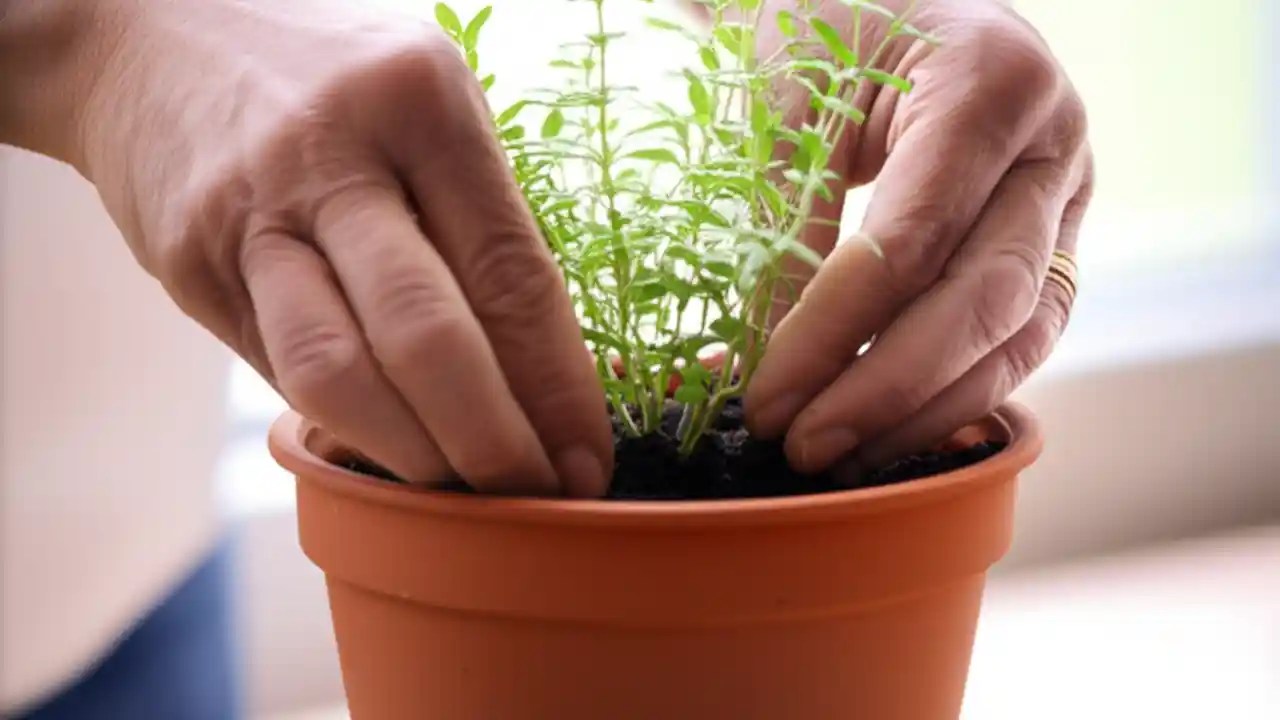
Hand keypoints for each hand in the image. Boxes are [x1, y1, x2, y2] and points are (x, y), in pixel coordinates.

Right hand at [45, 0, 612, 494]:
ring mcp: (249, 217)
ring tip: (459, 489)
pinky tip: (389, 442)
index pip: (509, 276)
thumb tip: (538, 375)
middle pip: (427, 337)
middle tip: (533, 496)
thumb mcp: (426, 103)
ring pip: (337, 375)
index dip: (558, 388)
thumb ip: (479, 218)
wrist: (146, 36)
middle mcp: (331, 158)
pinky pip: (281, 372)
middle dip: (492, 443)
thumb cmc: (331, 77)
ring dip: (412, 456)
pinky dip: (347, 423)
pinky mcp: (191, 267)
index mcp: (420, 103)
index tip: (587, 459)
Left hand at [745, 0, 1092, 472]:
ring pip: (1020, 335)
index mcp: (992, 81)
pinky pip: (1019, 337)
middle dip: (888, 390)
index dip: (835, 330)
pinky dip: (956, 394)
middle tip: (802, 447)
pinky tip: (888, 432)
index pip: (913, 237)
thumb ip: (785, 216)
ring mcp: (1065, 198)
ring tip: (840, 459)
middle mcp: (1054, 143)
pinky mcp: (1050, 241)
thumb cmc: (830, 22)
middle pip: (986, 299)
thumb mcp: (791, 95)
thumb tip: (762, 353)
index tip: (764, 396)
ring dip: (927, 412)